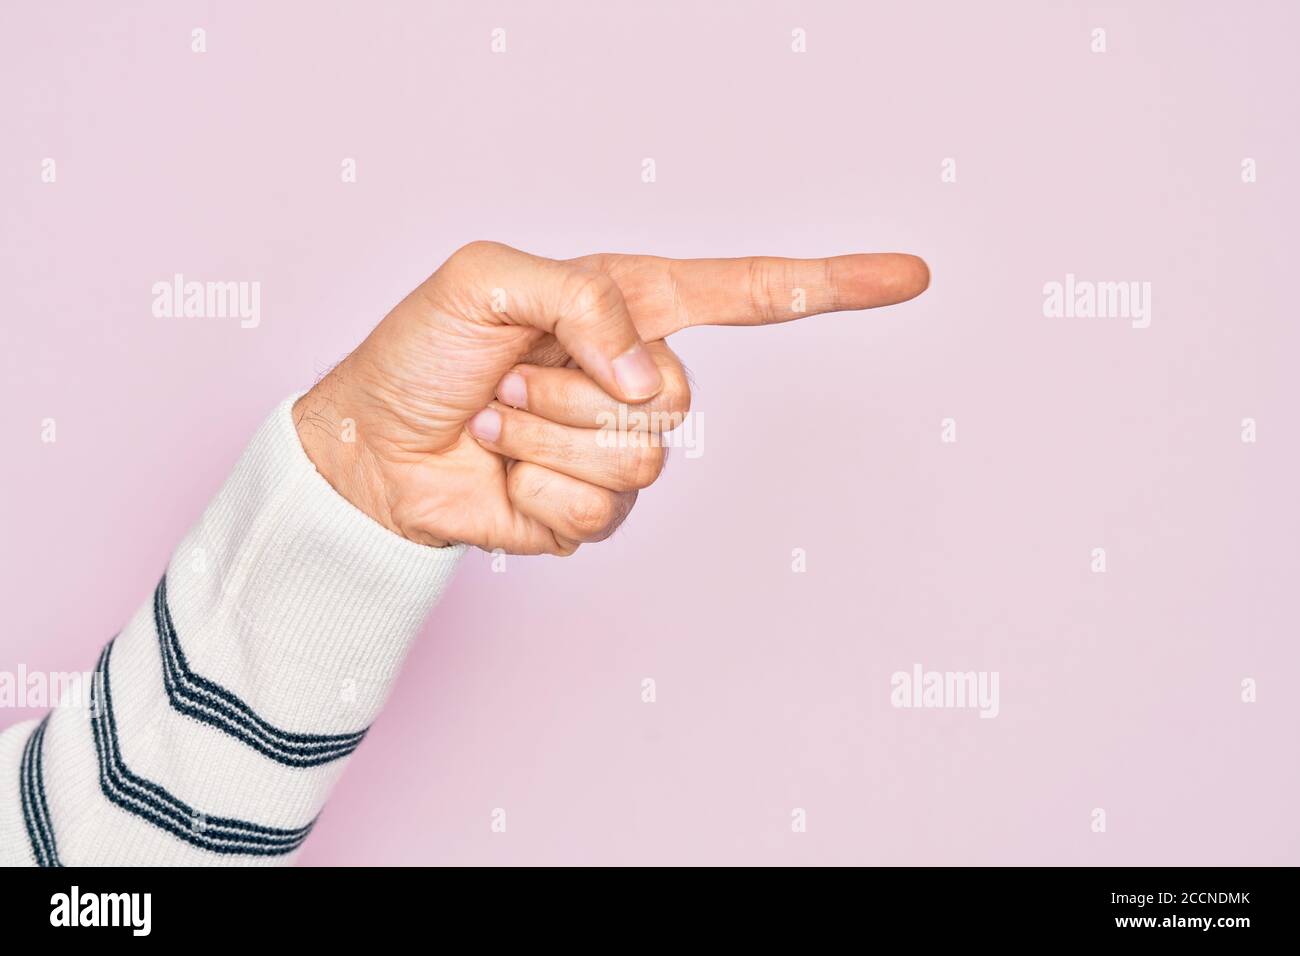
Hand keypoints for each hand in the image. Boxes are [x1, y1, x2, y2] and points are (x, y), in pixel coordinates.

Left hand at [294, 241, 928, 553]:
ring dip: (545, 437)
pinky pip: (599, 512)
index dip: (828, 286)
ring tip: (499, 417)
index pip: (748, 294)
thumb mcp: (486, 280)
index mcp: (630, 308)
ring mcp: (620, 451)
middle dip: (573, 391)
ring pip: (637, 460)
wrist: (372, 444)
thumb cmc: (423, 348)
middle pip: (679, 399)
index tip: (908, 278)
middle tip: (511, 376)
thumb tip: (649, 376)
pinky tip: (503, 470)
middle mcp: (638, 379)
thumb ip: (584, 300)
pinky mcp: (593, 513)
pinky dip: (535, 491)